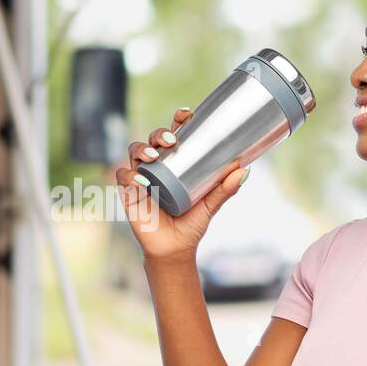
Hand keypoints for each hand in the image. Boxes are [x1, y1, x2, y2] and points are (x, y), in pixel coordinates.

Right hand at [111, 106, 249, 261]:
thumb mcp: (209, 206)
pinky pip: (123, 177)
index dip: (177, 121)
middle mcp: (157, 167)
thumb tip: (244, 170)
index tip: (186, 114)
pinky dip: (129, 175)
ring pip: (134, 151)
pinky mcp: (129, 193)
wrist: (174, 250)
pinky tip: (141, 181)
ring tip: (154, 156)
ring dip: (142, 148)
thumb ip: (224, 190)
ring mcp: (141, 178)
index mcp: (175, 164)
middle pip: (152, 139)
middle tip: (170, 140)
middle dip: (159, 133)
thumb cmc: (190, 225)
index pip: (174, 135)